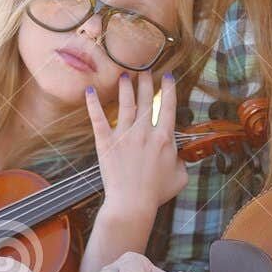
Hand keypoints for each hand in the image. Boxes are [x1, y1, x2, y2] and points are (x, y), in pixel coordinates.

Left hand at [85, 71, 187, 223]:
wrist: (132, 203)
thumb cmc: (156, 193)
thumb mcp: (179, 177)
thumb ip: (182, 162)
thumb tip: (180, 155)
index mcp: (164, 138)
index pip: (168, 107)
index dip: (168, 89)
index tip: (167, 76)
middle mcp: (145, 131)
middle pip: (147, 100)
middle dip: (146, 82)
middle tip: (145, 69)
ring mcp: (124, 135)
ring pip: (126, 104)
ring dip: (125, 87)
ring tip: (124, 74)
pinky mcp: (106, 142)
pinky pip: (98, 119)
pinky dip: (93, 104)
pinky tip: (89, 91)